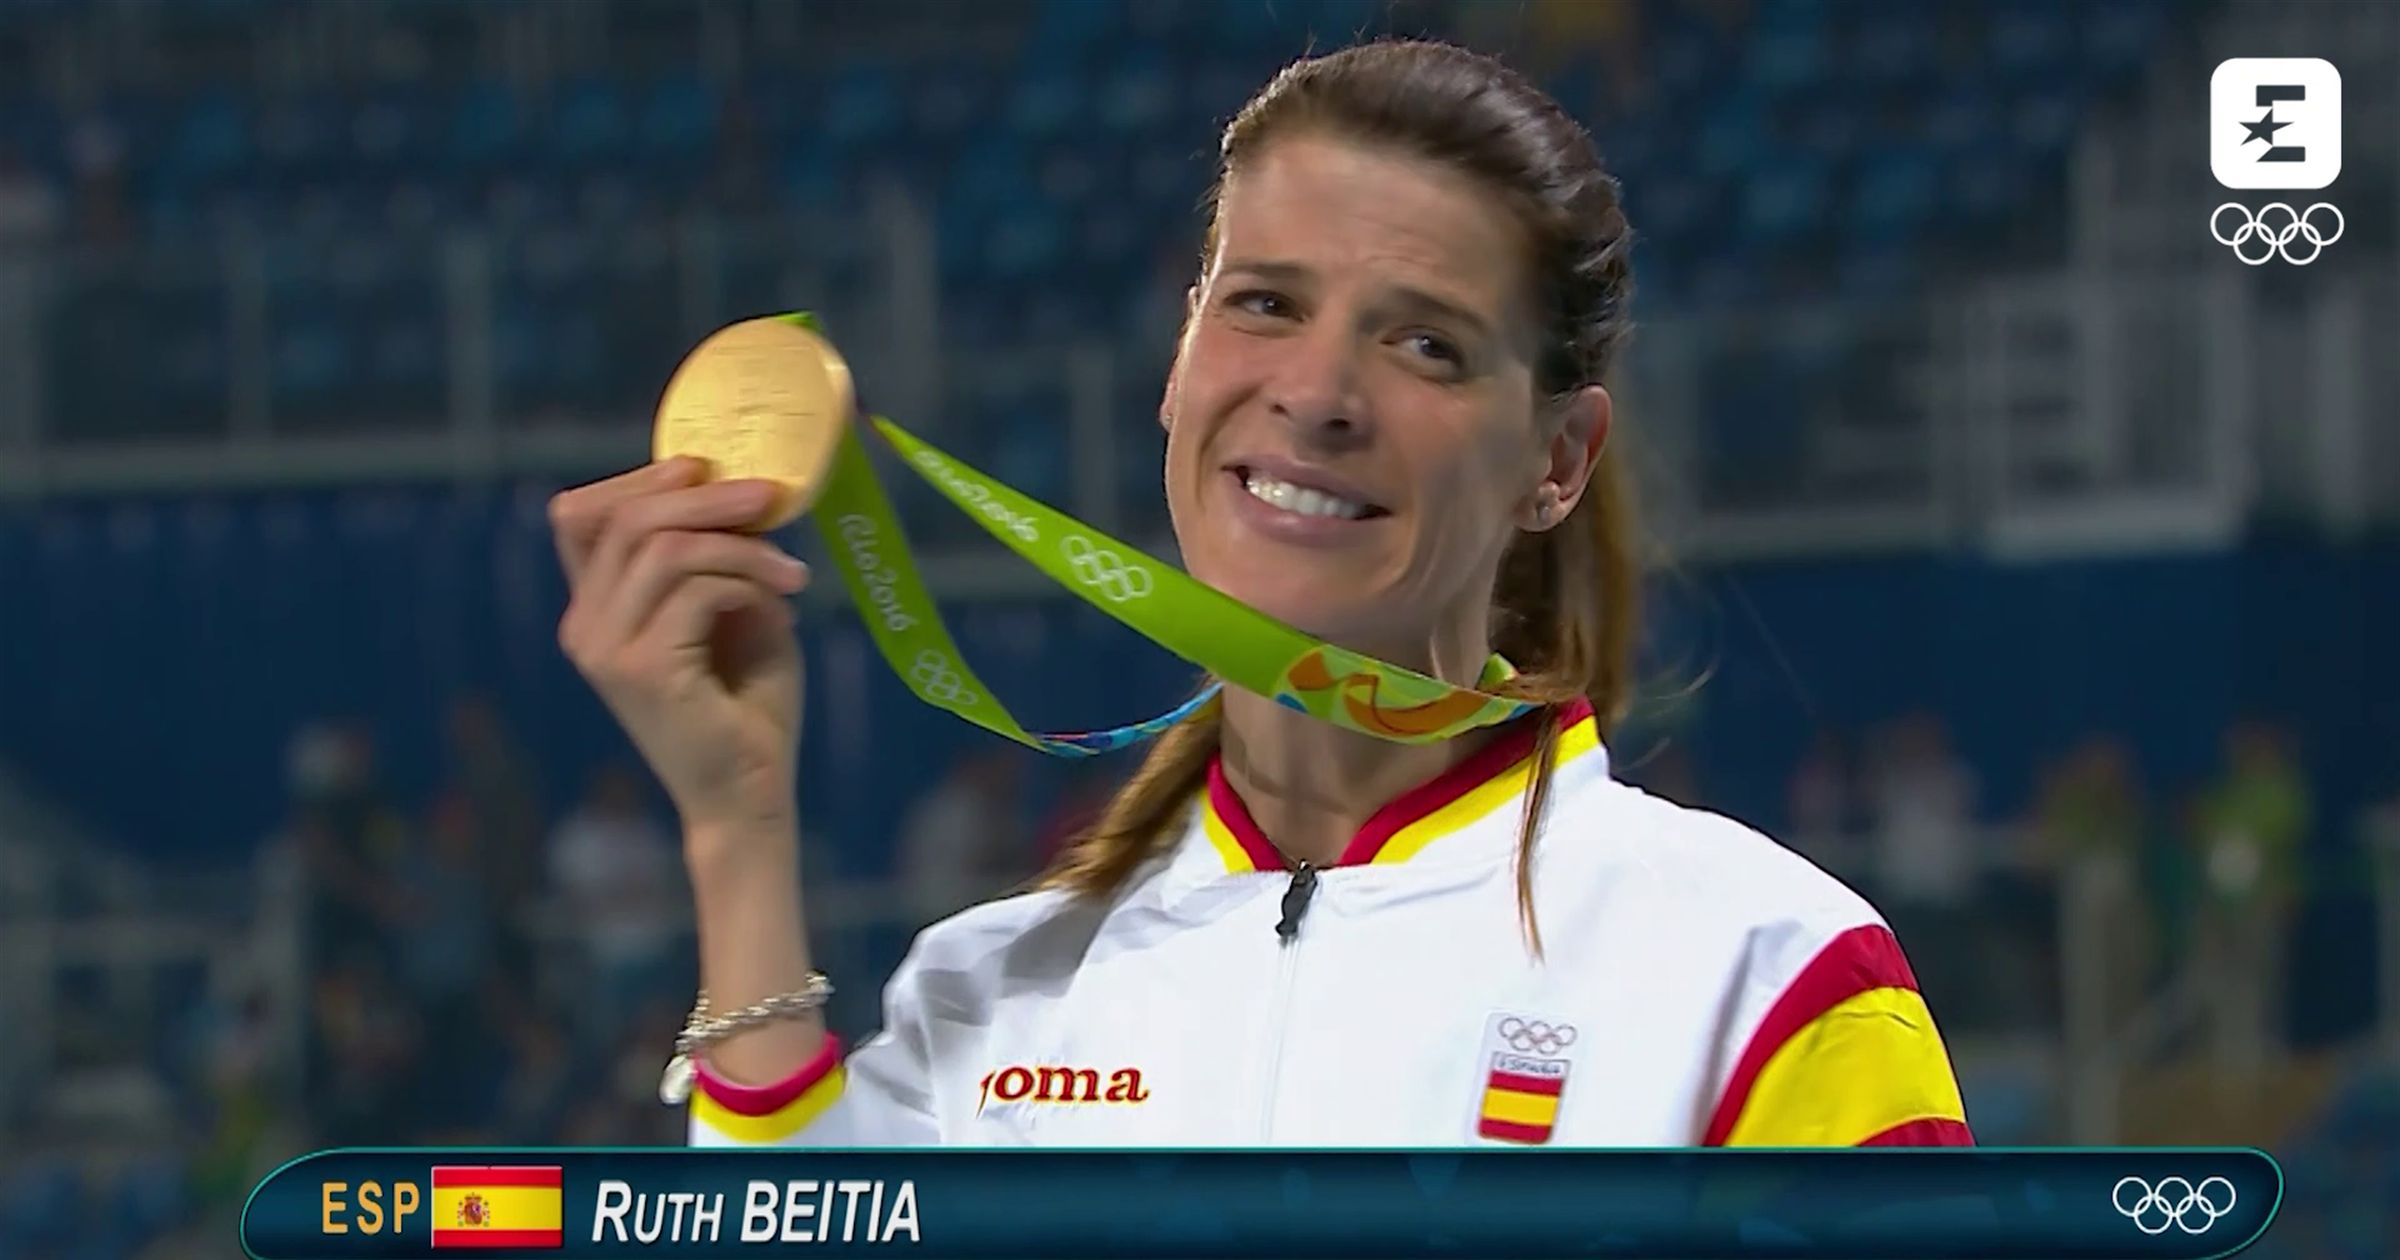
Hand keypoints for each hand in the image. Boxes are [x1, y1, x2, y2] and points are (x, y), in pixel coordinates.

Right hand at [551, 459, 811, 842]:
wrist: (748, 794)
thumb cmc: (747, 706)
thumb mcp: (734, 613)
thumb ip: (719, 557)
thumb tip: (739, 490)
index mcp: (595, 610)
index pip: (581, 516)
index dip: (639, 479)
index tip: (706, 468)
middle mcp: (585, 626)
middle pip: (626, 519)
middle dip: (706, 496)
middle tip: (770, 496)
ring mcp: (605, 648)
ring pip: (664, 548)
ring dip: (739, 542)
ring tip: (791, 570)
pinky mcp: (640, 668)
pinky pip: (697, 588)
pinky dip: (748, 581)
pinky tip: (786, 602)